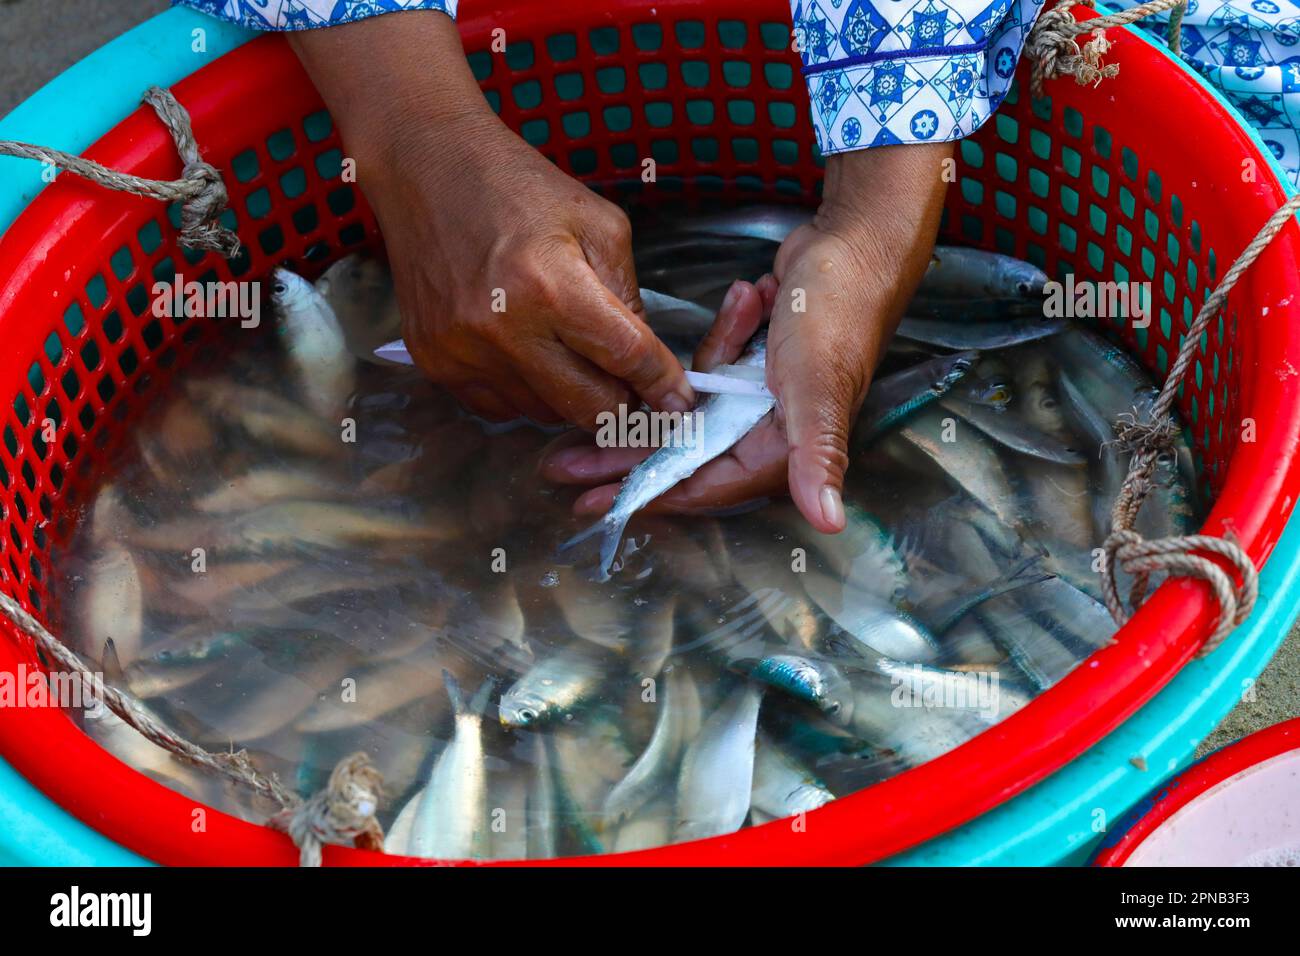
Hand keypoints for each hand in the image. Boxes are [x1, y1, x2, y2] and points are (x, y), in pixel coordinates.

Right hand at [289, 15, 692, 426]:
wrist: (425, 167)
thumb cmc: (518, 187)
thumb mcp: (599, 224)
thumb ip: (628, 297)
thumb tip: (648, 366)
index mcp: (551, 286)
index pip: (626, 358)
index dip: (662, 384)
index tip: (678, 400)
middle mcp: (503, 330)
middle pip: (588, 408)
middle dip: (619, 401)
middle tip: (628, 383)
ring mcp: (463, 353)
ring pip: (545, 415)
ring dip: (568, 395)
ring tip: (564, 347)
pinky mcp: (436, 365)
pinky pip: (500, 409)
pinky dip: (524, 391)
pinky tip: (524, 349)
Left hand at [541, 142, 951, 531]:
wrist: (861, 241)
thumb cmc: (839, 314)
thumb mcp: (817, 387)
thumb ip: (816, 456)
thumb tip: (829, 521)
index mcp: (781, 453)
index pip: (699, 486)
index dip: (644, 497)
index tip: (588, 502)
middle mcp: (769, 434)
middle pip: (680, 456)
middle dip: (623, 456)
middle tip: (560, 462)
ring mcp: (761, 397)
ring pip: (687, 412)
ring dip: (659, 390)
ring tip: (601, 392)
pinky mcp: (757, 362)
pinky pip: (713, 365)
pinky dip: (721, 335)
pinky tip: (744, 299)